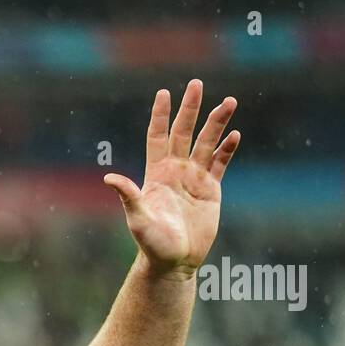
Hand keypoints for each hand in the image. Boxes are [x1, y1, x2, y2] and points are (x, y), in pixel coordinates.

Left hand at [103, 79, 239, 279]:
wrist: (174, 261)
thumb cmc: (152, 243)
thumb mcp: (138, 218)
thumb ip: (128, 196)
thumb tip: (109, 178)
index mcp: (156, 173)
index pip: (158, 137)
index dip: (160, 116)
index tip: (164, 93)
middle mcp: (175, 171)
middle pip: (184, 132)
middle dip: (190, 109)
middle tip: (197, 84)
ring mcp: (194, 179)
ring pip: (206, 143)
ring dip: (217, 123)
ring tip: (229, 102)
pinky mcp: (211, 190)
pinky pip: (220, 164)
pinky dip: (227, 149)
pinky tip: (235, 134)